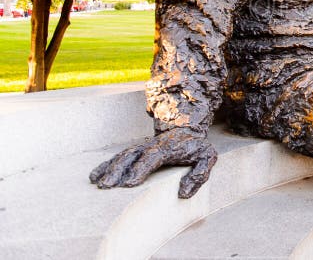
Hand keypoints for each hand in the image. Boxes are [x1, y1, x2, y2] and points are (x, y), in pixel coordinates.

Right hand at [89, 127, 216, 198]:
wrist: (188, 130)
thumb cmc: (198, 148)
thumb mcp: (207, 157)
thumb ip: (199, 174)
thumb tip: (183, 194)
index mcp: (168, 147)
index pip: (152, 156)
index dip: (141, 168)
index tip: (130, 183)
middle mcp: (151, 145)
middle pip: (132, 155)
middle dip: (118, 170)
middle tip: (107, 186)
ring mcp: (142, 147)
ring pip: (122, 156)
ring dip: (109, 168)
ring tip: (97, 183)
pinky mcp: (136, 151)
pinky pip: (118, 157)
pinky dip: (105, 165)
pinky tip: (94, 175)